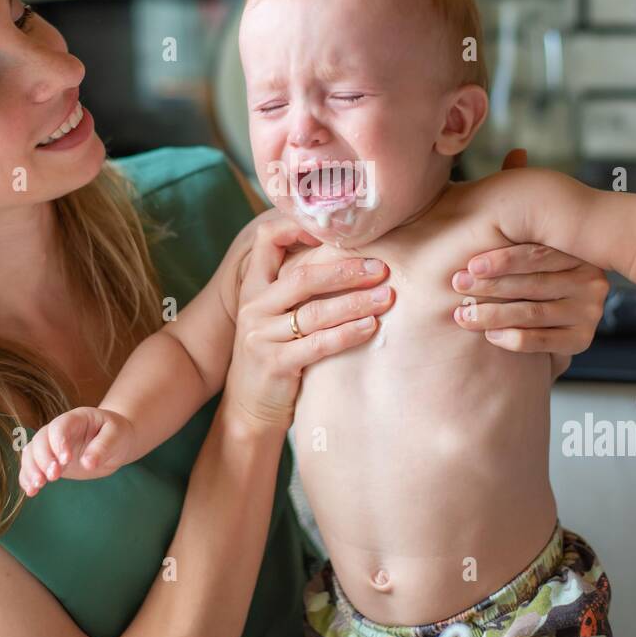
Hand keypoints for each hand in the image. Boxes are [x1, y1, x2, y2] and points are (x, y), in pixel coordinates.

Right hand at [19, 407, 137, 495]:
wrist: (114, 442)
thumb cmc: (117, 435)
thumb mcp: (117, 436)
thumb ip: (103, 447)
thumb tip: (87, 463)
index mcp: (76, 418)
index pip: (60, 426)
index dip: (58, 443)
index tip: (66, 460)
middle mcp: (59, 430)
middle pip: (40, 440)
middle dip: (43, 459)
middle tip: (54, 476)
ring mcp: (52, 446)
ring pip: (31, 453)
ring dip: (31, 469)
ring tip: (38, 486)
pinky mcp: (49, 461)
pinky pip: (32, 467)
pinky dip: (27, 478)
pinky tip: (31, 491)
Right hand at [224, 215, 394, 432]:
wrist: (248, 409)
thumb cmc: (273, 355)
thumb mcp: (273, 317)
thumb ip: (295, 292)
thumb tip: (348, 261)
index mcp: (253, 288)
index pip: (266, 241)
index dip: (296, 227)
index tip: (335, 232)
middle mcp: (254, 307)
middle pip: (304, 278)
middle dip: (346, 270)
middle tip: (381, 269)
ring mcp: (261, 336)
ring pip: (315, 312)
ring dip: (356, 303)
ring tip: (386, 298)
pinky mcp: (275, 364)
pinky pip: (319, 343)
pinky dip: (348, 333)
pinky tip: (370, 326)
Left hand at [451, 147, 608, 363]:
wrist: (563, 305)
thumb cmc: (536, 258)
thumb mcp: (534, 225)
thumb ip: (524, 193)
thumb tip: (518, 153)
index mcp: (578, 250)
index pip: (538, 255)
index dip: (502, 260)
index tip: (469, 264)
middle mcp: (592, 279)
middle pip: (533, 285)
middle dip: (490, 287)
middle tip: (456, 285)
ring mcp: (590, 310)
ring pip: (533, 313)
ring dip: (493, 316)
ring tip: (460, 314)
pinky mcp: (582, 338)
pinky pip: (544, 342)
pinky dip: (514, 340)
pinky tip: (488, 336)